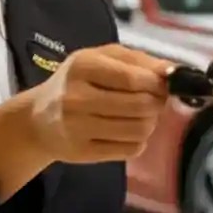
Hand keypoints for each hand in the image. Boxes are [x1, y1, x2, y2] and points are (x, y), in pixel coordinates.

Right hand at [25, 44, 172, 163]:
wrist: (39, 119)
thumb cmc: (76, 82)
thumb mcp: (101, 58)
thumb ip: (138, 60)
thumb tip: (174, 71)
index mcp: (83, 66)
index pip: (133, 79)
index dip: (157, 84)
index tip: (163, 85)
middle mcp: (77, 97)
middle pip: (140, 106)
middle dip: (156, 103)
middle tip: (153, 101)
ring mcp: (78, 128)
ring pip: (139, 130)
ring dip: (150, 123)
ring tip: (141, 116)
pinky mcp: (83, 153)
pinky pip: (130, 150)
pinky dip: (138, 141)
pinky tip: (127, 132)